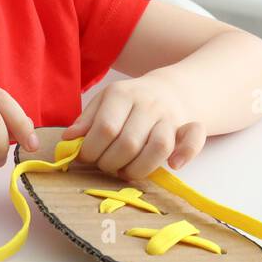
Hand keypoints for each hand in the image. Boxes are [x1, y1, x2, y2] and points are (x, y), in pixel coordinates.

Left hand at [60, 71, 206, 181]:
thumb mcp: (103, 102)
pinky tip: (173, 165)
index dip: (91, 150)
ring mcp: (169, 117)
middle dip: (110, 163)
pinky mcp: (188, 128)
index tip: (85, 158)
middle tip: (104, 165)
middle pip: (128, 143)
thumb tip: (68, 140)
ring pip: (158, 147)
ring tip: (125, 171)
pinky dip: (185, 154)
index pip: (105, 128)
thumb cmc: (130, 102)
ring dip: (138, 168)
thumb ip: (86, 120)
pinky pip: (193, 141)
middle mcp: (148, 104)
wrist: (169, 90)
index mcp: (122, 94)